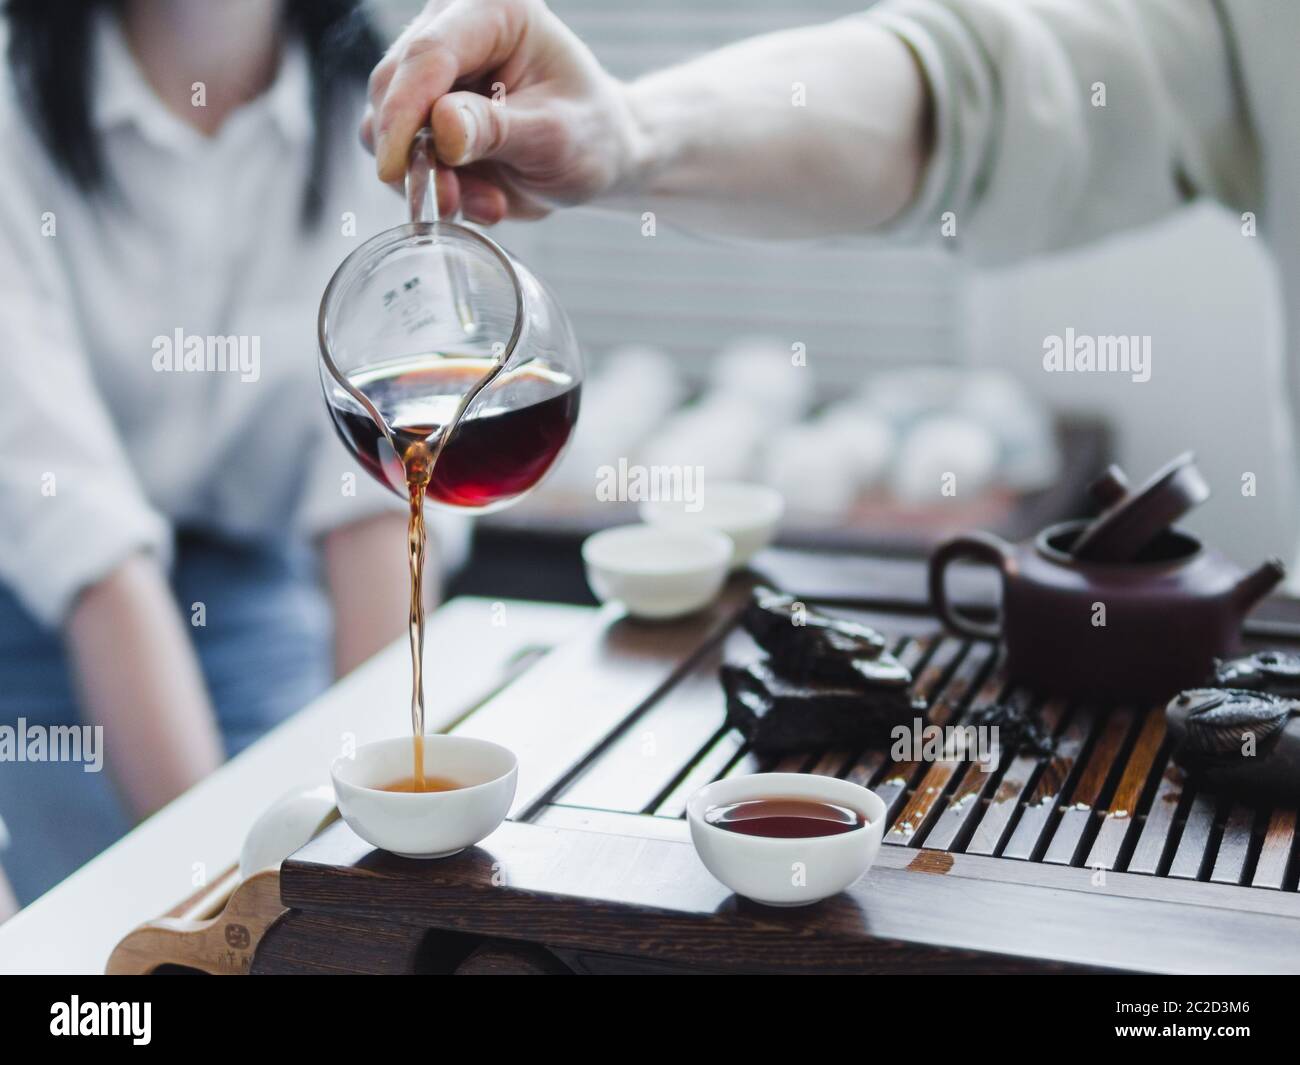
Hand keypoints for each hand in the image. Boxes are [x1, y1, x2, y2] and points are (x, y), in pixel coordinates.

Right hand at [363, 0, 639, 223]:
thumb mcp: (555, 137)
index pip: (430, 54)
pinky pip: (397, 152)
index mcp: (495, 11)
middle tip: (456, 200)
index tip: (395, 168)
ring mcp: (432, 71)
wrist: (594, 154)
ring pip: (383, 123)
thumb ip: (497, 130)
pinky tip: (479, 198)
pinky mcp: (420, 110)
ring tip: (486, 201)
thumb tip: (440, 128)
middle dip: (413, 153)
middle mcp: (453, 28)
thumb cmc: (588, 133)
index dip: (405, 112)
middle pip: (393, 85)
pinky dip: (431, 186)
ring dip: (424, 177)